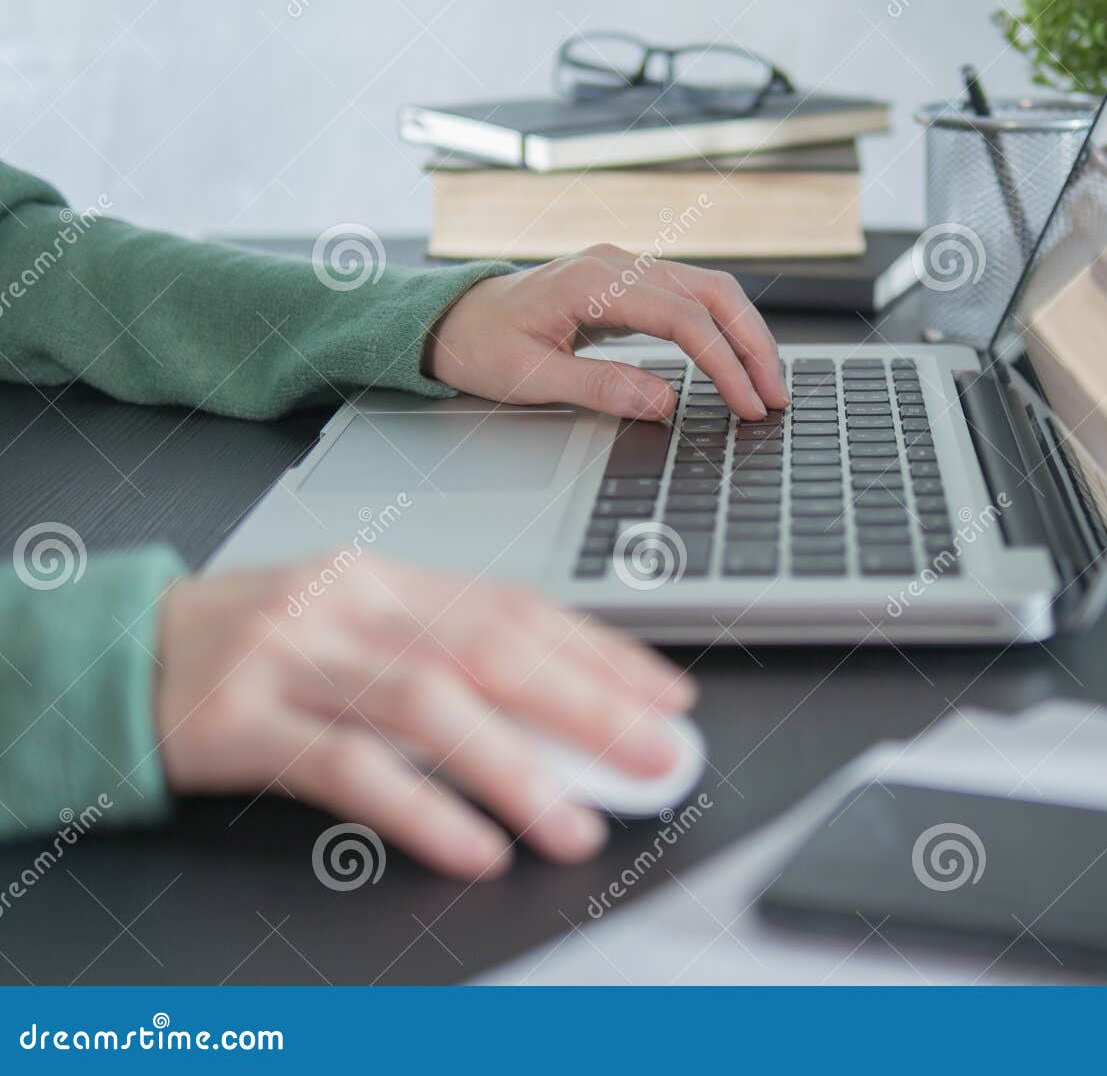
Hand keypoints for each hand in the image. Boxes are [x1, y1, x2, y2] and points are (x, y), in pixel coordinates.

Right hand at [155, 555, 695, 878]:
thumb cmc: (260, 646)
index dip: (600, 651)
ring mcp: (294, 657)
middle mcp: (350, 605)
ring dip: (515, 769)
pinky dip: (420, 810)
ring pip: (426, 707)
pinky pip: (348, 769)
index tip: (666, 696)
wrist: (122, 652)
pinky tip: (474, 846)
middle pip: (486, 649)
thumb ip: (446, 659)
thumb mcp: (357, 630)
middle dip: (585, 703)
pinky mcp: (242, 720)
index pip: (517, 608)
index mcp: (389, 578)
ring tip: (577, 824)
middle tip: (653, 754)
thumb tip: (564, 717)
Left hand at [425, 244, 787, 420]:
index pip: (682, 317)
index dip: (723, 362)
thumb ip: (599, 387)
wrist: (453, 318)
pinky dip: (724, 328)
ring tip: (767, 383)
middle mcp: (616, 264)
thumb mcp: (530, 377)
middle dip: (753, 345)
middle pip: (711, 293)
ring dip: (746, 335)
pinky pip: (693, 298)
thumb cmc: (483, 346)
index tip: (746, 404)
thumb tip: (665, 402)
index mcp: (591, 281)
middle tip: (776, 396)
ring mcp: (626, 268)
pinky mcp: (631, 283)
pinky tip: (738, 360)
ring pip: (710, 290)